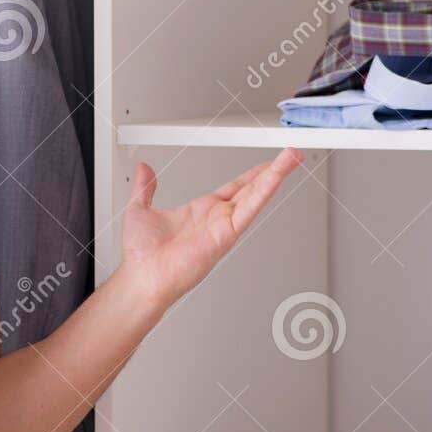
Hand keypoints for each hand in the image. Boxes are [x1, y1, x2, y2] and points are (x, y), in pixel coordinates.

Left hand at [119, 147, 303, 307]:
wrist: (142, 277)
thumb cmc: (142, 255)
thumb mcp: (140, 209)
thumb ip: (145, 188)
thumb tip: (143, 169)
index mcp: (201, 211)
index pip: (234, 188)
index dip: (252, 174)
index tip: (267, 163)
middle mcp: (216, 218)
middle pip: (252, 188)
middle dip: (273, 170)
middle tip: (291, 154)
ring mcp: (224, 226)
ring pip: (256, 195)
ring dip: (275, 174)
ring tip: (292, 157)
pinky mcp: (226, 234)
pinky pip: (249, 208)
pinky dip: (264, 191)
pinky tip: (276, 176)